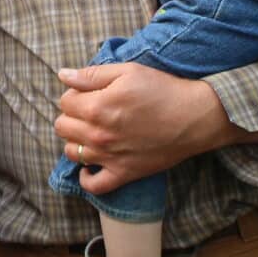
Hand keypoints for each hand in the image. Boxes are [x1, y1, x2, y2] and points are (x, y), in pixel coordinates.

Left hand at [53, 61, 242, 190]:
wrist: (194, 117)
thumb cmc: (163, 90)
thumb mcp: (128, 71)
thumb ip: (91, 74)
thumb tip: (63, 75)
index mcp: (97, 107)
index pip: (65, 101)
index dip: (75, 94)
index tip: (90, 93)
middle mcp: (98, 134)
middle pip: (62, 127)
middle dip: (72, 115)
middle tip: (90, 111)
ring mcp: (109, 157)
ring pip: (71, 153)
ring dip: (77, 141)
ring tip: (93, 132)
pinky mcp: (123, 174)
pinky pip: (93, 185)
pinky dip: (86, 177)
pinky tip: (91, 165)